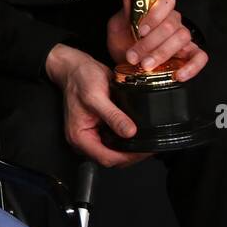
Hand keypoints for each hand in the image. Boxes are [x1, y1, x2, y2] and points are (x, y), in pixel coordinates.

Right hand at [45, 43, 151, 167]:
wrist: (75, 67)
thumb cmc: (80, 78)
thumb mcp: (96, 96)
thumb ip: (113, 116)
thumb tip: (130, 132)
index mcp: (80, 136)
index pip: (107, 158)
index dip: (128, 158)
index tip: (145, 150)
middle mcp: (84, 139)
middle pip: (112, 159)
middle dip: (132, 156)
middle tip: (151, 147)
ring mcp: (92, 134)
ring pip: (115, 152)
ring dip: (131, 149)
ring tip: (148, 141)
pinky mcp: (98, 129)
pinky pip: (115, 141)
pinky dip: (128, 140)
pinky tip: (139, 133)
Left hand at [106, 0, 207, 80]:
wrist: (125, 61)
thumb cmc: (123, 40)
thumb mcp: (118, 25)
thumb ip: (126, 11)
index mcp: (158, 9)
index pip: (166, 1)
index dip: (154, 16)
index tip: (140, 31)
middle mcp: (173, 20)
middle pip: (171, 25)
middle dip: (149, 43)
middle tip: (133, 56)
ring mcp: (183, 37)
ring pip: (182, 39)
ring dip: (162, 54)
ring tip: (146, 65)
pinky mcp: (190, 54)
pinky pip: (200, 57)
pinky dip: (192, 67)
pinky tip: (178, 75)